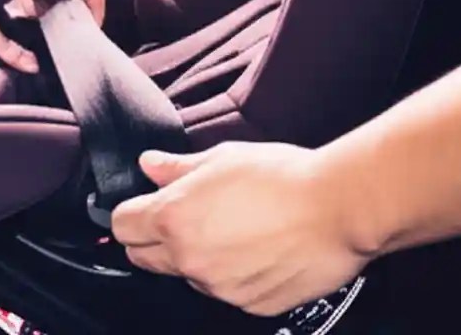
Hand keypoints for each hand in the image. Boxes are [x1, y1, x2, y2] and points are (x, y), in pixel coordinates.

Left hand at [111, 143, 377, 316]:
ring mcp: (217, 286)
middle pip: (144, 256)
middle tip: (187, 217)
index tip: (145, 206)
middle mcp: (188, 257)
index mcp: (172, 216)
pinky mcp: (248, 304)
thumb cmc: (283, 177)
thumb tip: (150, 165)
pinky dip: (232, 275)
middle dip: (155, 239)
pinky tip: (258, 250)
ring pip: (186, 275)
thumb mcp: (223, 158)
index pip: (122, 225)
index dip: (132, 213)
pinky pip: (225, 292)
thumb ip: (177, 167)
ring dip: (197, 257)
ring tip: (235, 230)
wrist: (338, 209)